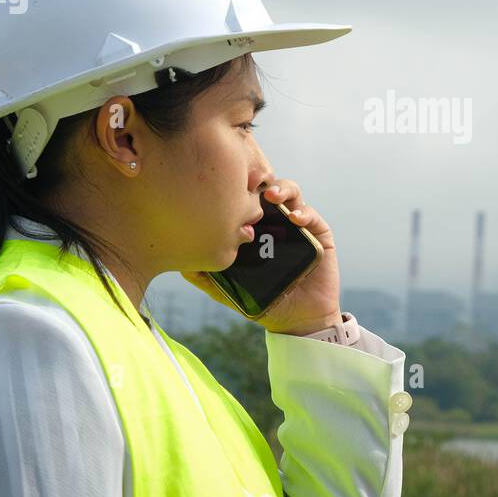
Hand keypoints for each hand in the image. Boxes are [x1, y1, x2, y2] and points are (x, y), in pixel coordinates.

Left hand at [182, 178, 342, 336]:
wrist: (297, 318)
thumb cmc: (262, 300)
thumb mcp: (228, 289)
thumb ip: (206, 277)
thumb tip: (180, 262)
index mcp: (253, 225)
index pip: (244, 196)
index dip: (236, 185)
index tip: (225, 184)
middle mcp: (274, 219)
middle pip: (266, 186)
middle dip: (258, 178)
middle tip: (250, 182)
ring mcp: (297, 223)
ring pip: (290, 192)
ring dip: (281, 189)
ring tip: (272, 196)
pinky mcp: (318, 232)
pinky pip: (311, 214)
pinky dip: (303, 212)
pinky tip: (295, 219)